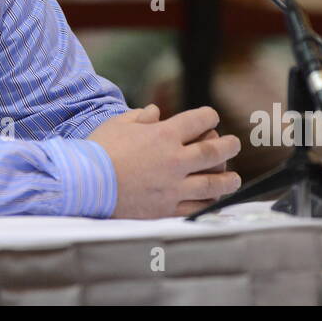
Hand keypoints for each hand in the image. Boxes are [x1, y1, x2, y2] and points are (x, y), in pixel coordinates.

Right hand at [87, 105, 241, 217]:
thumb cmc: (99, 150)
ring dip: (228, 179)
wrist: (86, 183)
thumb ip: (141, 117)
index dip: (209, 117)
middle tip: (234, 144)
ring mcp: (173, 186)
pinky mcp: (167, 208)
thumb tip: (155, 112)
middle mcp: (174, 160)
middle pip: (214, 151)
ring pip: (213, 183)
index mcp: (164, 135)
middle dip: (229, 146)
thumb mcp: (118, 124)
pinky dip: (209, 202)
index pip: (199, 121)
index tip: (211, 118)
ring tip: (234, 178)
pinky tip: (214, 199)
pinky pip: (197, 207)